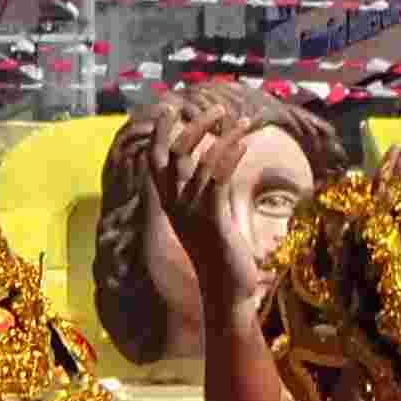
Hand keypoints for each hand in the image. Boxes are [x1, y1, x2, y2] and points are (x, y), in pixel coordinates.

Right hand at [149, 86, 282, 320]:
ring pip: (199, 161)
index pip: (156, 162)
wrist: (227, 292)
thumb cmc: (222, 256)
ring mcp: (191, 213)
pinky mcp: (211, 219)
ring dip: (222, 135)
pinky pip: (217, 179)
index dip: (159, 134)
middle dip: (194, 126)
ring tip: (243, 120)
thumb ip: (207, 194)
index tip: (169, 109)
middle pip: (174, 154)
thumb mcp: (210, 219)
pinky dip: (230, 155)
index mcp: (170, 205)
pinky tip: (243, 142)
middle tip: (218, 108)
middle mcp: (175, 206)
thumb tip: (216, 168)